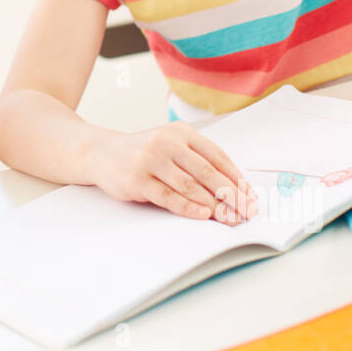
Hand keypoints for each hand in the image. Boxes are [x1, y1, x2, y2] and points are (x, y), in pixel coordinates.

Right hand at [86, 122, 256, 223]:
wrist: (101, 153)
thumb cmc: (142, 153)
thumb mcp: (169, 146)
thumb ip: (195, 161)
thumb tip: (231, 190)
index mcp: (180, 132)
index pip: (217, 156)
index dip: (236, 178)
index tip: (250, 196)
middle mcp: (167, 142)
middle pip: (207, 172)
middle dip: (231, 195)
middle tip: (246, 211)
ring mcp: (151, 159)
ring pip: (190, 185)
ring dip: (214, 205)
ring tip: (230, 218)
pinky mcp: (137, 178)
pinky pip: (168, 196)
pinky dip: (188, 208)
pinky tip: (203, 215)